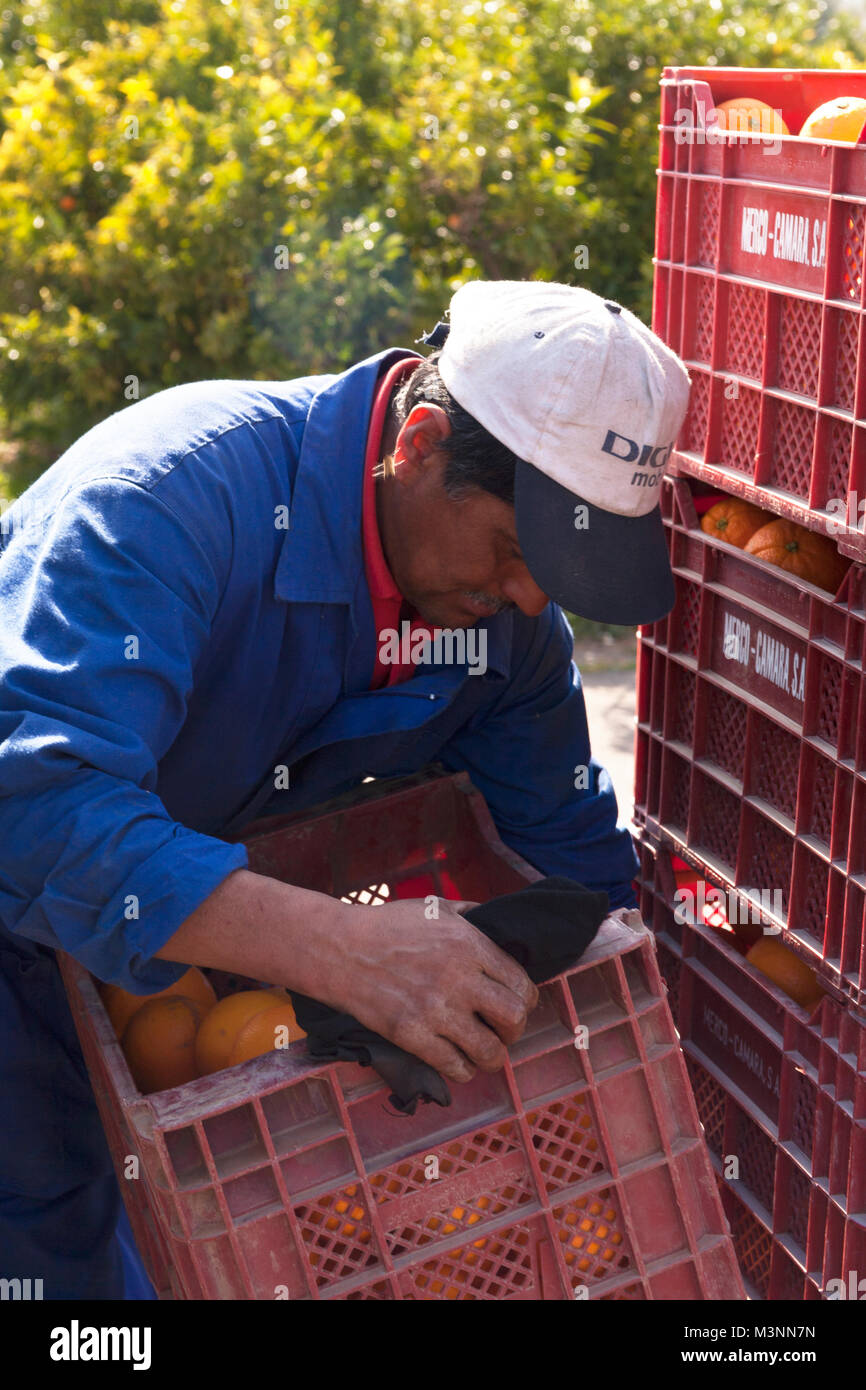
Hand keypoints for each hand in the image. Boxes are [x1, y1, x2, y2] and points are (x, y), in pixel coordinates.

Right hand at [320, 896, 538, 1084]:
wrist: (339, 949)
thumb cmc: (386, 924)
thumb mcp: (435, 906)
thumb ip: (471, 915)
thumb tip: (496, 921)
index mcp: (469, 944)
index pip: (521, 983)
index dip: (527, 1000)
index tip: (518, 1004)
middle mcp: (459, 978)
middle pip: (514, 1018)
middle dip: (515, 1030)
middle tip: (503, 1030)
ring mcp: (435, 1010)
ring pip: (489, 1051)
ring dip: (492, 1056)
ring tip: (483, 1052)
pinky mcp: (412, 1035)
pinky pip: (454, 1067)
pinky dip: (463, 1070)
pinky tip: (457, 1062)